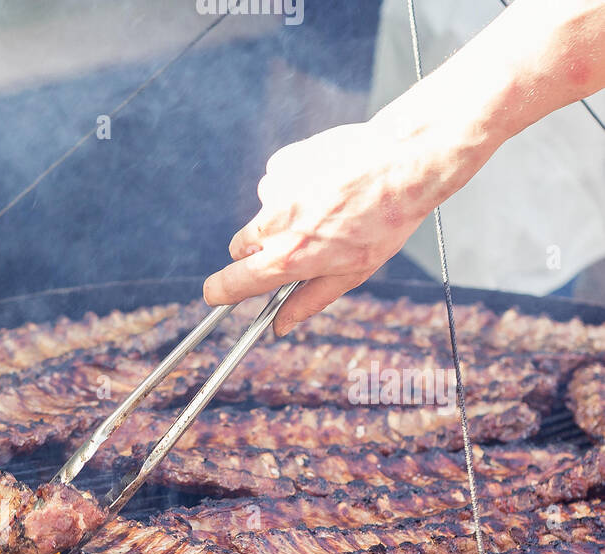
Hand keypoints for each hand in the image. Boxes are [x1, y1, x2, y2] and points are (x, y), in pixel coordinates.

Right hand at [203, 120, 448, 334]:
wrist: (404, 160)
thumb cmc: (385, 220)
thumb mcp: (352, 273)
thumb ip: (309, 300)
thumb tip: (280, 326)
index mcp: (288, 258)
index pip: (232, 283)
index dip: (219, 293)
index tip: (217, 294)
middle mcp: (273, 225)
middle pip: (240, 248)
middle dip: (258, 252)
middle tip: (296, 245)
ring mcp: (274, 190)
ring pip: (263, 213)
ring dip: (283, 215)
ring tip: (327, 206)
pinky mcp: (282, 164)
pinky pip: (277, 182)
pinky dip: (294, 185)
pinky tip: (325, 182)